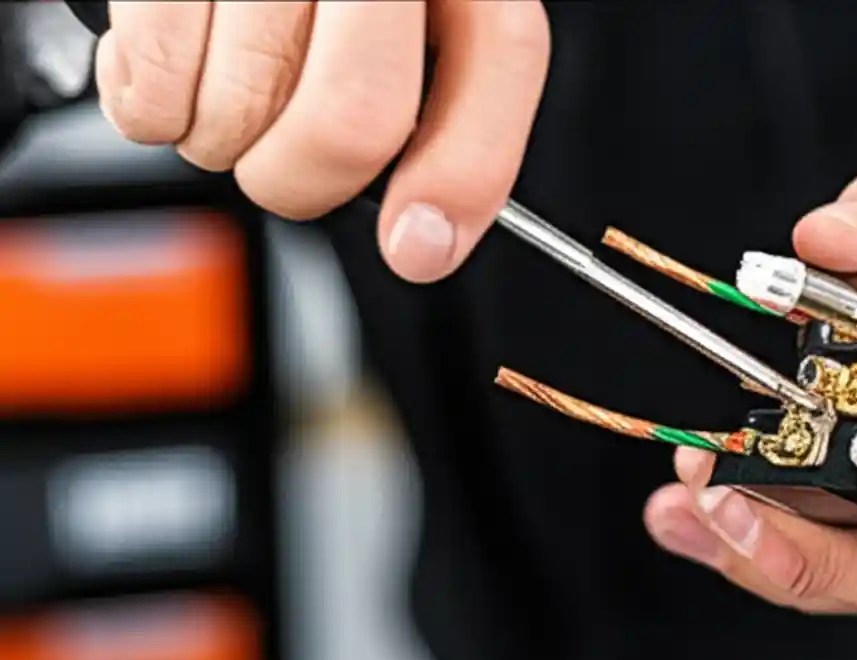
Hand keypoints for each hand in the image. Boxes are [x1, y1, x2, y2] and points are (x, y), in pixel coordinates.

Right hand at [95, 0, 548, 280]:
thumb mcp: (415, 21)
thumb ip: (445, 122)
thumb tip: (424, 242)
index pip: (502, 55)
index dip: (463, 174)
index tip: (418, 244)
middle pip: (354, 121)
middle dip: (307, 182)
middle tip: (287, 164)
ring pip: (246, 110)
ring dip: (225, 142)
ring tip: (229, 92)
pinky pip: (157, 86)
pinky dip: (157, 111)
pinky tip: (180, 68)